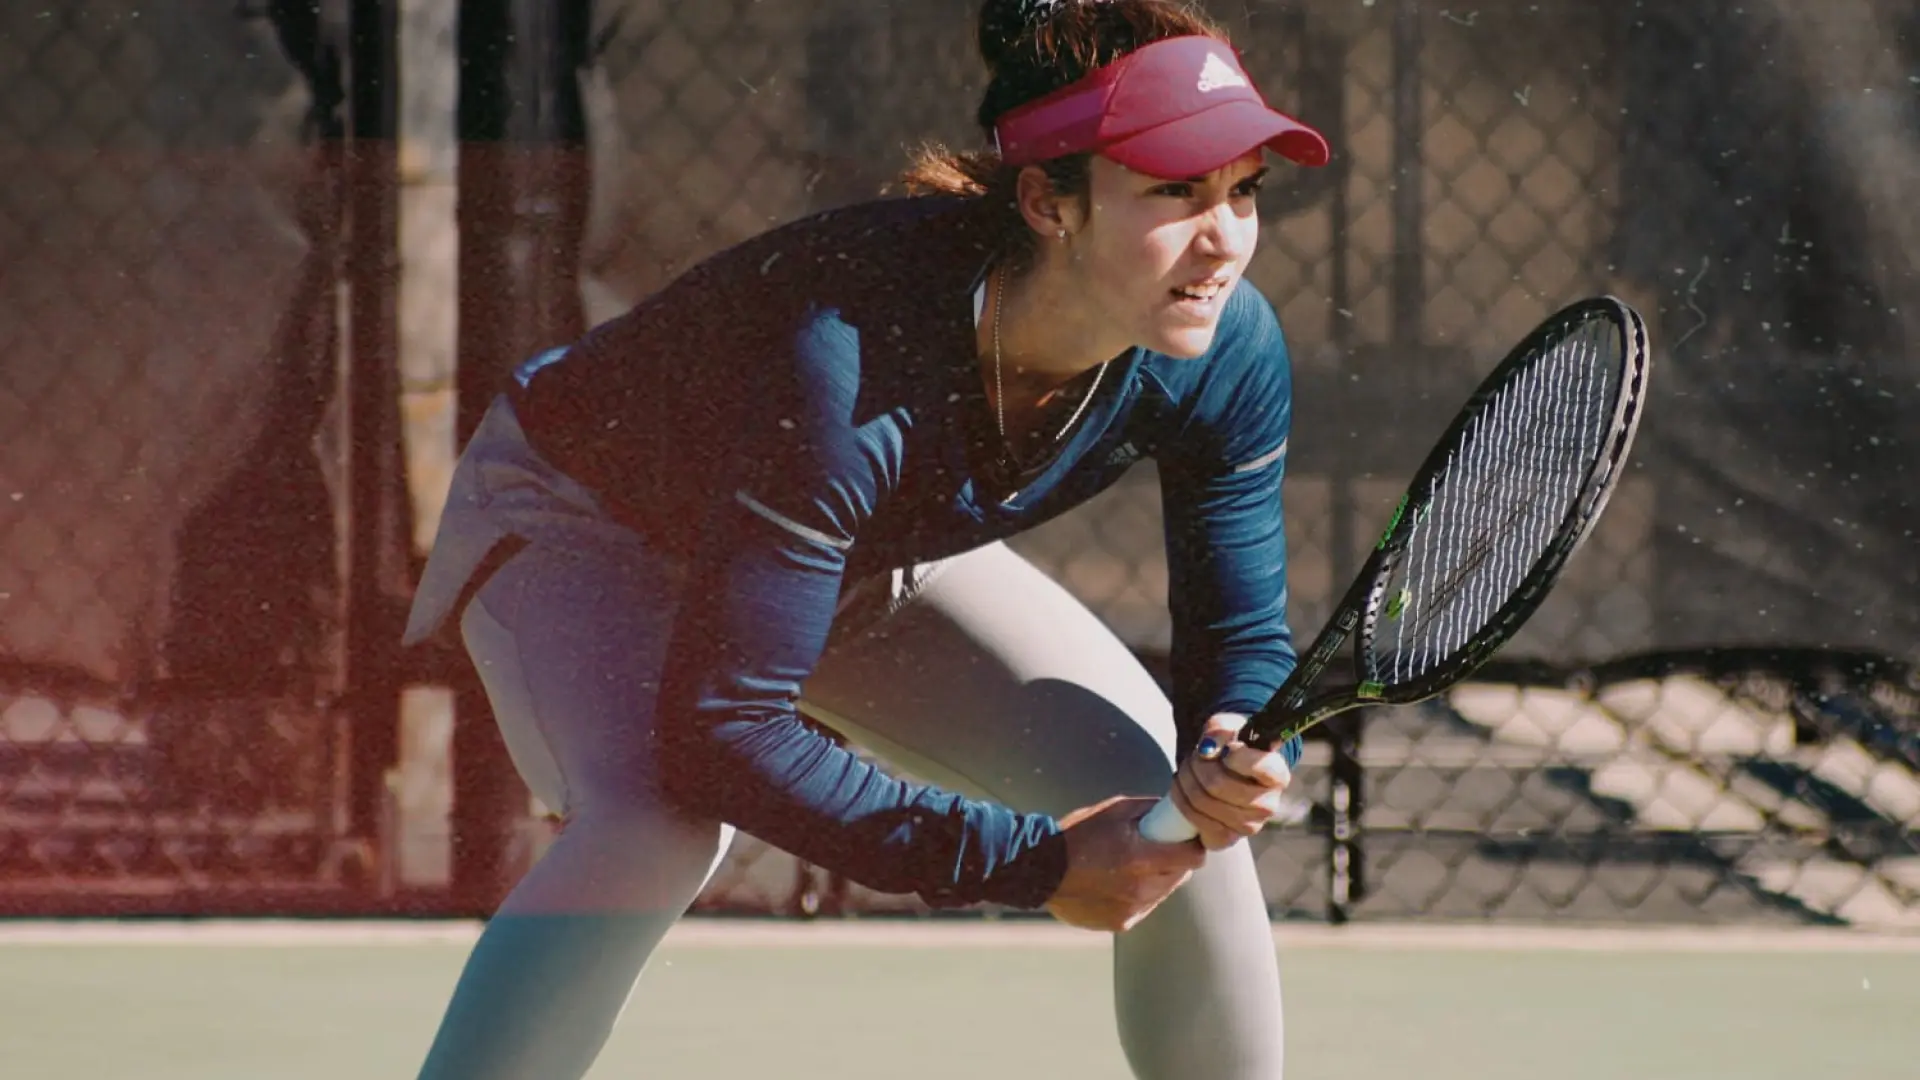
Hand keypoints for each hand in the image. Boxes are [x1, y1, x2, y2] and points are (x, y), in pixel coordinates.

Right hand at [1045, 795, 1206, 932]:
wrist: (1037, 869)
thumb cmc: (1075, 834)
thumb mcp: (1113, 810)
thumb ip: (1149, 810)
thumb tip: (1174, 811)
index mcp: (1140, 858)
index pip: (1192, 858)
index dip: (1192, 846)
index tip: (1186, 839)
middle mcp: (1140, 889)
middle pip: (1180, 877)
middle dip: (1173, 862)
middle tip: (1155, 850)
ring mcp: (1130, 910)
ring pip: (1162, 893)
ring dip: (1155, 880)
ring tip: (1129, 865)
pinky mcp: (1119, 924)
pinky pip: (1142, 907)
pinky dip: (1136, 895)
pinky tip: (1114, 882)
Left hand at [1169, 714, 1294, 850]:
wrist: (1227, 773)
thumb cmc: (1231, 746)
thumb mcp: (1228, 726)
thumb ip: (1219, 729)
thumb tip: (1207, 750)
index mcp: (1277, 774)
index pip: (1259, 765)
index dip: (1234, 755)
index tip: (1226, 749)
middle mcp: (1268, 804)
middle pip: (1217, 784)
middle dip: (1197, 765)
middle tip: (1196, 757)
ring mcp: (1249, 825)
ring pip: (1202, 803)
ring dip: (1185, 782)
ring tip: (1188, 771)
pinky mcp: (1228, 839)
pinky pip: (1198, 824)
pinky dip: (1183, 805)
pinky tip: (1185, 792)